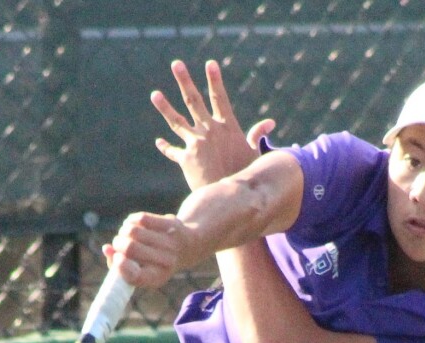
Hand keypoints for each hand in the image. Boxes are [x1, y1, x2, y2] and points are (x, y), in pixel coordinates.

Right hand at [103, 211, 192, 288]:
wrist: (187, 247)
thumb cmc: (153, 261)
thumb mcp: (139, 269)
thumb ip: (118, 265)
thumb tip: (106, 248)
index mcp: (156, 278)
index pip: (135, 276)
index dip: (121, 266)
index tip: (116, 257)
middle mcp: (167, 262)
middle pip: (130, 248)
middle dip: (118, 243)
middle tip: (118, 243)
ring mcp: (171, 242)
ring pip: (133, 231)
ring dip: (124, 231)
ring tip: (127, 234)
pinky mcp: (171, 224)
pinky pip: (141, 219)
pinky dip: (132, 221)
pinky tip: (134, 225)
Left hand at [151, 59, 275, 190]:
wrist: (230, 196)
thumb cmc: (244, 175)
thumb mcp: (253, 153)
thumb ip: (256, 135)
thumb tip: (270, 122)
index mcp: (227, 127)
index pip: (220, 98)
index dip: (215, 80)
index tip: (210, 63)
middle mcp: (209, 131)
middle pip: (194, 101)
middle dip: (185, 81)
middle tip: (176, 64)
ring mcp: (196, 144)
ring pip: (176, 121)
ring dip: (165, 107)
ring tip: (154, 94)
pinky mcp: (186, 159)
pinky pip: (173, 150)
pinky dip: (165, 147)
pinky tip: (159, 142)